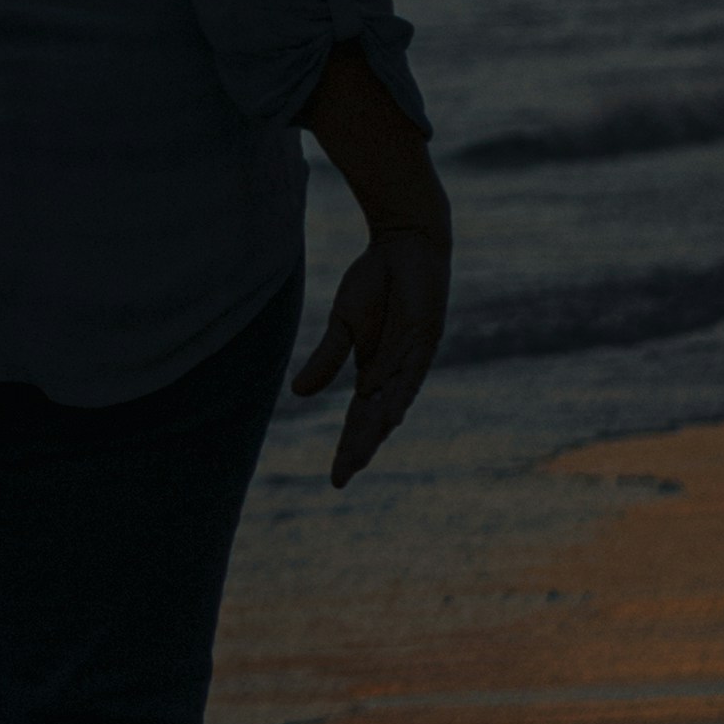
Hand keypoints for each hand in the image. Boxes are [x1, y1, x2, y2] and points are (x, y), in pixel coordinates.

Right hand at [295, 202, 450, 485]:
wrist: (403, 243)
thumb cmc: (375, 281)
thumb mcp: (342, 324)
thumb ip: (325, 359)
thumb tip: (299, 394)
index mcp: (373, 372)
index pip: (359, 420)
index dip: (348, 448)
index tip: (336, 480)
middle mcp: (394, 374)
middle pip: (373, 421)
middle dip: (357, 450)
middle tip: (340, 479)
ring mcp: (410, 360)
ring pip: (391, 406)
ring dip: (375, 432)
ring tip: (359, 458)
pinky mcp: (424, 340)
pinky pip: (410, 375)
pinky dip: (399, 396)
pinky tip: (390, 418)